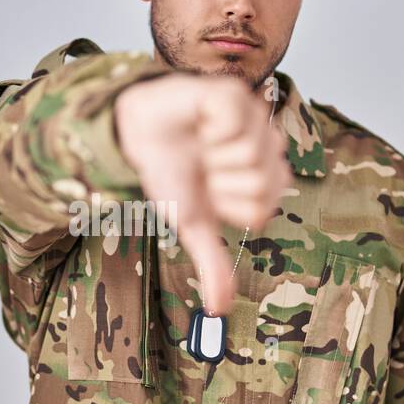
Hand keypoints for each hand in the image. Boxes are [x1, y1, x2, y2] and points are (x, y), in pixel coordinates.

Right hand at [115, 72, 291, 316]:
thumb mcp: (194, 225)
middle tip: (202, 166)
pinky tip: (200, 122)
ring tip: (199, 143)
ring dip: (212, 155)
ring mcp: (256, 118)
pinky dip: (209, 127)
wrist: (135, 137)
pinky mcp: (237, 93)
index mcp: (266, 180)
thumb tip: (219, 310)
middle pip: (262, 185)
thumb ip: (213, 265)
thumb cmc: (169, 175)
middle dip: (220, 183)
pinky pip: (237, 121)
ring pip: (253, 154)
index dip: (226, 205)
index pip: (261, 211)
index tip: (207, 190)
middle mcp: (267, 147)